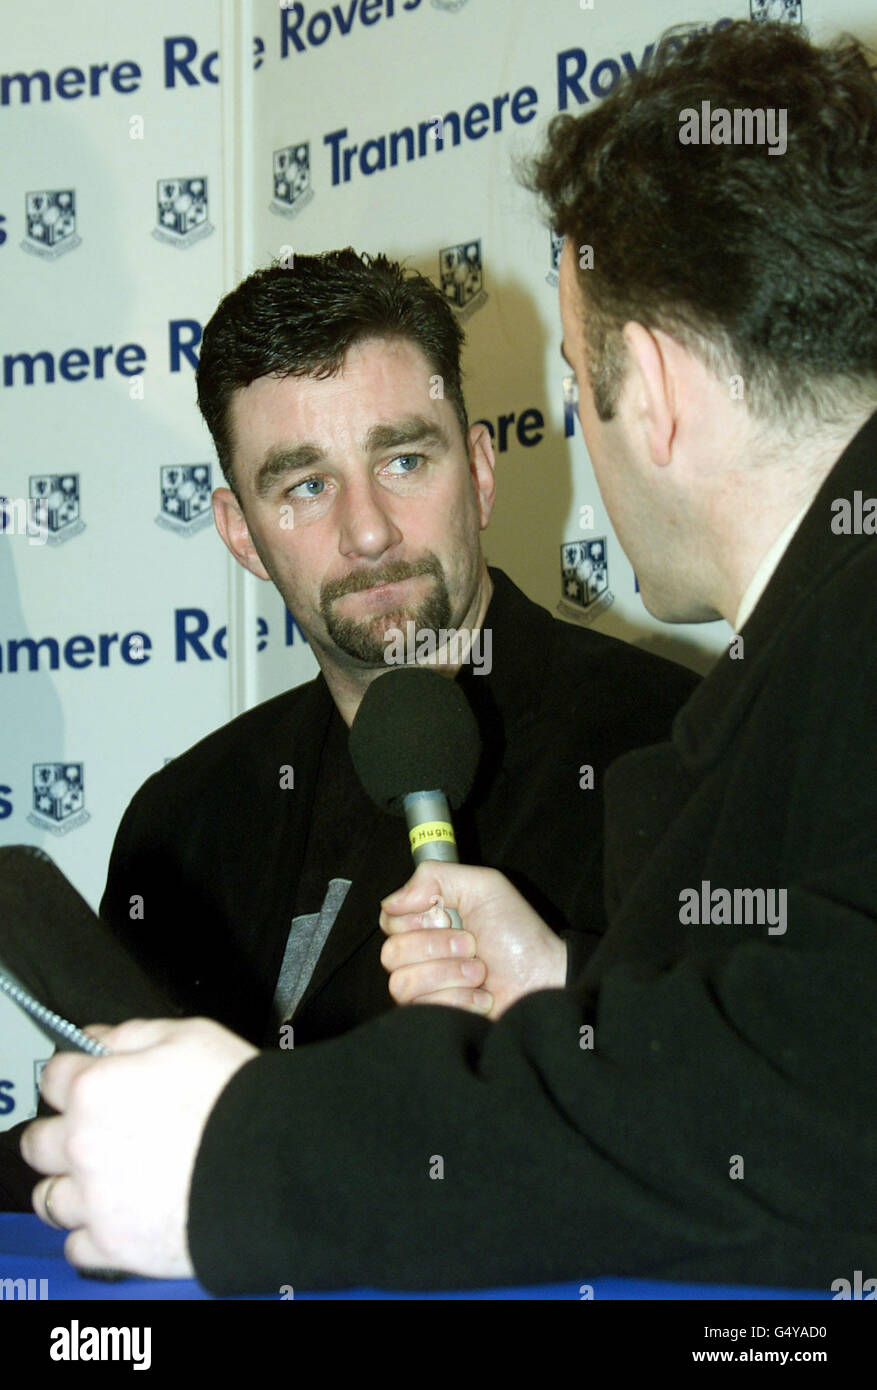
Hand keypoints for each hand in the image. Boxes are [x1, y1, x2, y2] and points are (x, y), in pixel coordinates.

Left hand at [21, 1017, 257, 1279]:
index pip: (53, 1076)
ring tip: (99, 1181)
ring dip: (68, 1187)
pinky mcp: (113, 1243)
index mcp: (96, 1088)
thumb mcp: (191, 1036)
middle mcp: (84, 1143)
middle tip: (91, 1134)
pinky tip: (118, 1217)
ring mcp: (94, 1198)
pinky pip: (77, 1245)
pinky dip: (92, 1233)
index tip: (84, 1082)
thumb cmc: (237, 1098)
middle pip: (39, 1141)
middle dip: (60, 1133)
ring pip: (49, 1198)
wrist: (269, 1162)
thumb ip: (134, 1034)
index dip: (74, 1075)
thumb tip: (100, 1039)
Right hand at [380, 862, 566, 1019]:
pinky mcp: (435, 1017)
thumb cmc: (517, 933)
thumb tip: (390, 903)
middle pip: (391, 952)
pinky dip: (460, 999)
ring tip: (479, 972)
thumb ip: (433, 876)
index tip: (448, 917)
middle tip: (472, 944)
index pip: (388, 920)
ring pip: (401, 983)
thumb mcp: (482, 886)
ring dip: (450, 974)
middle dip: (438, 947)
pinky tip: (482, 996)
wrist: (543, 978)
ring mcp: (425, 989)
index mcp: (427, 922)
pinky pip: (423, 1008)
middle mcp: (420, 955)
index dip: (416, 919)